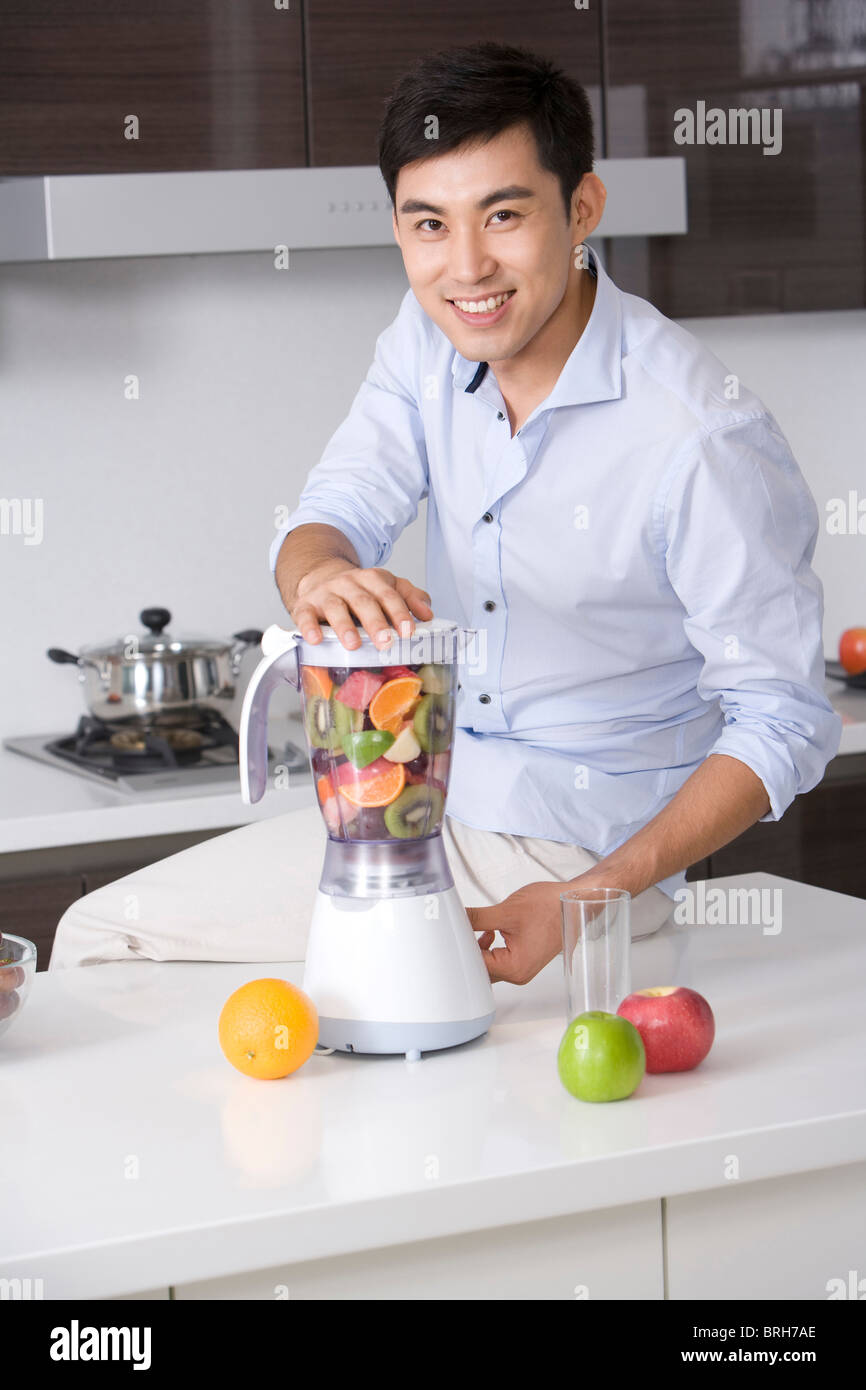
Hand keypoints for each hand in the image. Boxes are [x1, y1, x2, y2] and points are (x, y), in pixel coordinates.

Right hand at [292, 561, 433, 651]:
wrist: (320, 576)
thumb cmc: (358, 589)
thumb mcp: (386, 586)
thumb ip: (409, 596)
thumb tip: (427, 614)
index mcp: (372, 579)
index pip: (389, 594)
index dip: (399, 612)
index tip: (409, 631)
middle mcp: (349, 583)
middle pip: (364, 601)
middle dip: (376, 622)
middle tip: (386, 642)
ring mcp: (326, 593)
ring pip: (335, 607)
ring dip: (345, 626)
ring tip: (354, 645)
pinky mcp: (304, 605)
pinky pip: (305, 615)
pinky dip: (309, 627)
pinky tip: (315, 639)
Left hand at [466, 880, 563, 984]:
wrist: (572, 903)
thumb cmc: (550, 908)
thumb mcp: (507, 911)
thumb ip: (477, 918)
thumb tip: (457, 919)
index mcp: (514, 968)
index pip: (476, 965)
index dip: (461, 949)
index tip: (452, 935)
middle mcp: (519, 973)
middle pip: (481, 969)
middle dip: (469, 950)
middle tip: (459, 931)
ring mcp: (522, 968)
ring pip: (489, 964)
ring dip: (479, 948)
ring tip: (478, 928)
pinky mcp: (524, 958)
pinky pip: (500, 959)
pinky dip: (490, 947)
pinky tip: (490, 931)